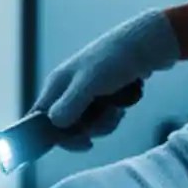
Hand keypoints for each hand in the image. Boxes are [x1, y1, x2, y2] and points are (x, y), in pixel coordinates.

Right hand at [34, 10, 178, 150]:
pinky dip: (113, 117)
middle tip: (100, 126)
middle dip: (85, 130)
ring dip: (104, 124)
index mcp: (56, 84)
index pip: (39, 119)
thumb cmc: (117, 59)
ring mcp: (85, 93)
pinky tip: (122, 106)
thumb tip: (54, 124)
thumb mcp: (90, 83)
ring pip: (86, 125)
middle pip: (65, 127)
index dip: (50, 135)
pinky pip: (102, 119)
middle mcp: (66, 90)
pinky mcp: (103, 96)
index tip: (75, 143)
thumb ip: (70, 105)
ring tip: (117, 109)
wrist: (149, 44)